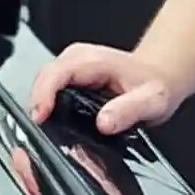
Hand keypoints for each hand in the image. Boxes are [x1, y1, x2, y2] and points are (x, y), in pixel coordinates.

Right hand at [28, 43, 183, 134]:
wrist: (159, 77)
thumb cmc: (154, 86)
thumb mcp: (152, 100)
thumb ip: (129, 110)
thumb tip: (104, 122)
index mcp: (95, 60)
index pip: (58, 72)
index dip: (44, 94)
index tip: (41, 117)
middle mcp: (78, 59)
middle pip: (43, 78)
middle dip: (36, 105)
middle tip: (38, 134)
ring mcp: (71, 68)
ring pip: (42, 84)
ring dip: (38, 107)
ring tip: (41, 134)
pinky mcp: (68, 78)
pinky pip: (48, 90)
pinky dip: (45, 107)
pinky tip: (50, 126)